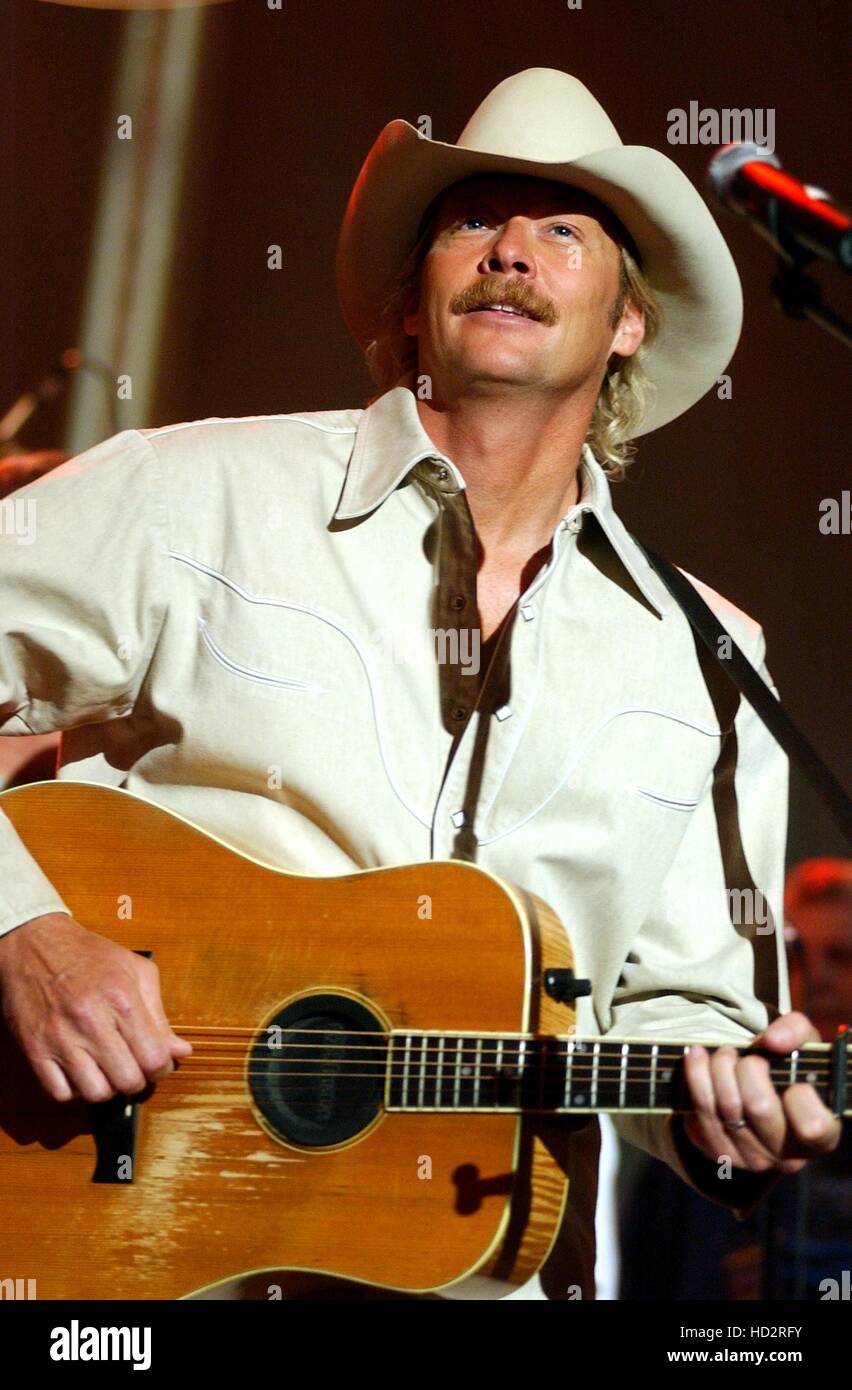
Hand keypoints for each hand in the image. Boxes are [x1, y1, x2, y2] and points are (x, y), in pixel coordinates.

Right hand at [0, 912, 191, 1102]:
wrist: (35, 944)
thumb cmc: (89, 955)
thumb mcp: (135, 970)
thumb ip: (160, 1013)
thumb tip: (181, 1050)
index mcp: (122, 999)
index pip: (155, 1059)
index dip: (163, 1067)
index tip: (158, 1063)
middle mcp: (91, 1021)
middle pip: (128, 1081)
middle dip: (137, 1080)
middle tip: (133, 1066)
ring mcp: (60, 1038)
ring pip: (95, 1094)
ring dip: (107, 1088)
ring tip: (107, 1070)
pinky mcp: (35, 1049)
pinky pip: (61, 1093)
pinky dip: (75, 1090)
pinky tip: (81, 1070)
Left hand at [682, 1011, 842, 1175]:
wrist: (758, 1088)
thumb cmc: (788, 1068)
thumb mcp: (802, 1044)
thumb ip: (795, 1032)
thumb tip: (773, 1041)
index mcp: (822, 1136)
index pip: (812, 1126)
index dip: (799, 1096)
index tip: (791, 1078)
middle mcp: (789, 1157)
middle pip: (759, 1106)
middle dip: (746, 1067)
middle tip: (744, 1054)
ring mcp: (753, 1160)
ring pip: (726, 1108)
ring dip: (718, 1068)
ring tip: (722, 1053)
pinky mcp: (721, 1154)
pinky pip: (701, 1113)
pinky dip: (696, 1077)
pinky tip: (698, 1060)